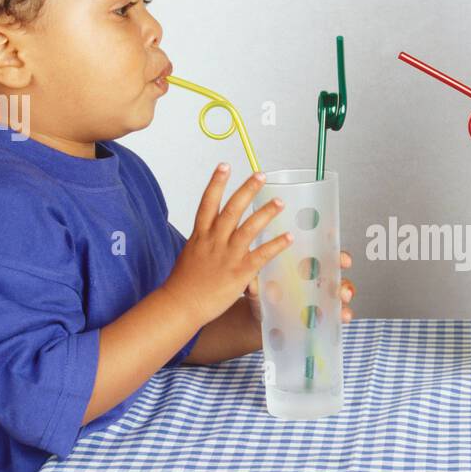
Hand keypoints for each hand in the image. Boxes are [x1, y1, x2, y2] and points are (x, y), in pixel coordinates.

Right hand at [162, 164, 292, 325]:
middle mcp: (214, 241)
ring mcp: (227, 255)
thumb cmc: (183, 284)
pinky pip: (262, 254)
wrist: (180, 305)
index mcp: (200, 235)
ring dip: (266, 212)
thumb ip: (204, 244)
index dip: (216, 183)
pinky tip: (290, 236)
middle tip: (260, 174)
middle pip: (231, 209)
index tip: (224, 166)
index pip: (207, 203)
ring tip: (280, 200)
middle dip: (247, 190)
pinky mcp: (239, 271)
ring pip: (249, 227)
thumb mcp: (191, 256)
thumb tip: (213, 240)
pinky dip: (277, 244)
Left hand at [246, 250, 355, 322]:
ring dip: (347, 290)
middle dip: (343, 266)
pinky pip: (339, 313)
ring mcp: (323, 296)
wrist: (260, 322)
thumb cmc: (260, 297)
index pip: (321, 251)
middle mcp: (316, 278)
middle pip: (336, 267)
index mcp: (301, 265)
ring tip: (343, 297)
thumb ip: (256, 286)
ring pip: (342, 289)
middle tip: (343, 269)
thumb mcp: (257, 289)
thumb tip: (252, 284)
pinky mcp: (324, 314)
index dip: (331, 247)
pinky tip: (343, 317)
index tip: (340, 254)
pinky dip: (344, 314)